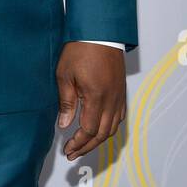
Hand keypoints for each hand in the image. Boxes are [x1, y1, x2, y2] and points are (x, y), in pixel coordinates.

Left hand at [55, 41, 125, 160]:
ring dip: (98, 139)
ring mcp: (119, 96)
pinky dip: (109, 127)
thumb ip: (66, 102)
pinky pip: (119, 116)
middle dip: (87, 147)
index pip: (88, 130)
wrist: (100, 32)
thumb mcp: (65, 75)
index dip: (77, 143)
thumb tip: (64, 124)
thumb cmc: (80, 49)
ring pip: (112, 127)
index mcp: (96, 97)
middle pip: (102, 134)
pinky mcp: (121, 91)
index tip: (67, 149)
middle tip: (73, 153)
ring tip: (84, 144)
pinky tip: (98, 128)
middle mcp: (111, 100)